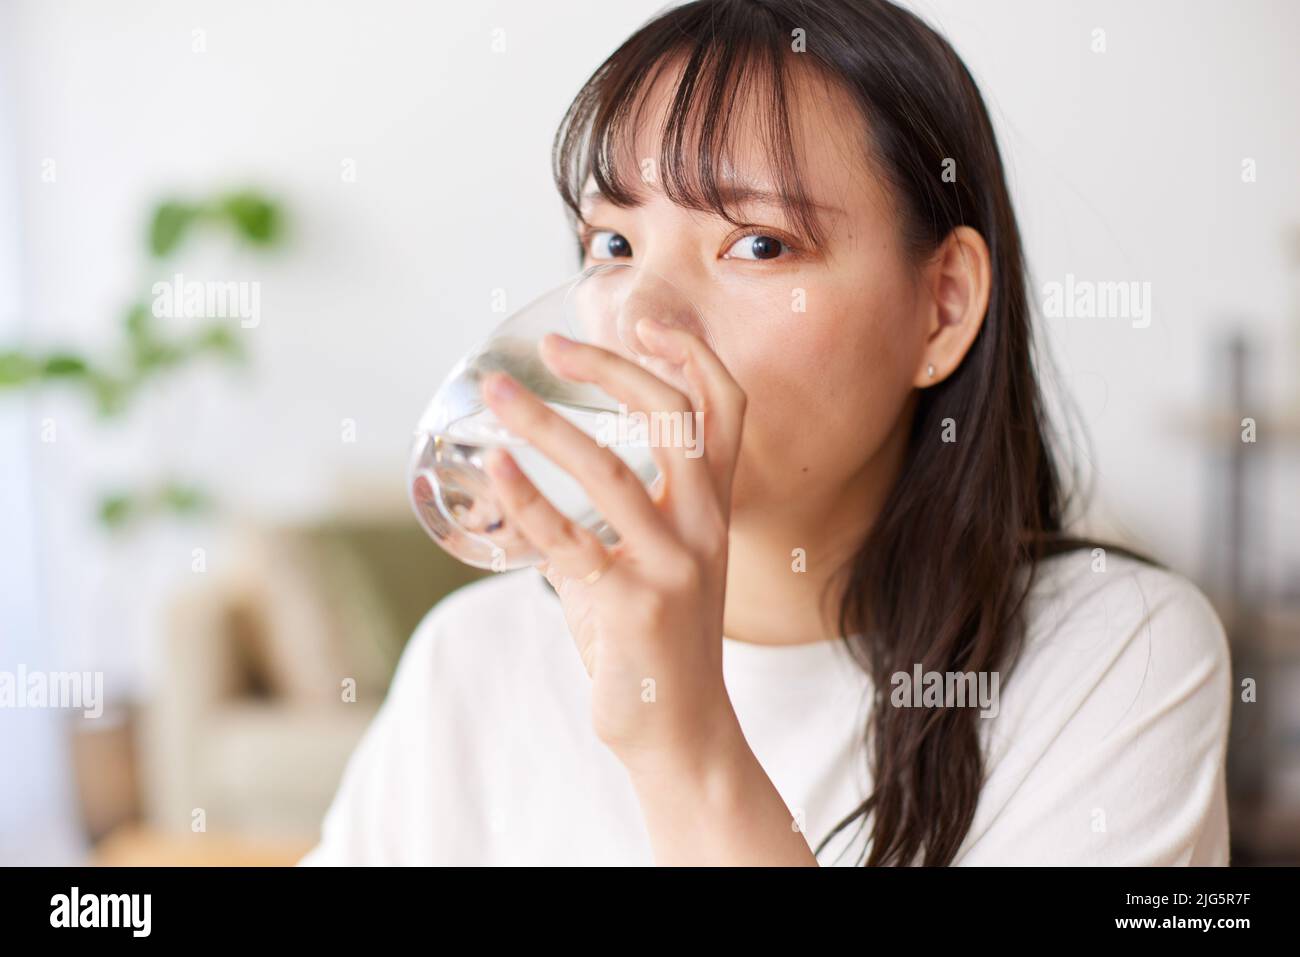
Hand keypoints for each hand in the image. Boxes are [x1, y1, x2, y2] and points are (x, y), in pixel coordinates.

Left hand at [479, 318, 746, 777]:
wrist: (682, 729)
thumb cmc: (655, 638)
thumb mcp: (657, 559)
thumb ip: (625, 510)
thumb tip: (544, 467)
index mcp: (715, 510)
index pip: (724, 411)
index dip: (693, 356)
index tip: (645, 321)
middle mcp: (705, 528)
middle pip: (674, 420)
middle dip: (613, 369)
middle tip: (551, 345)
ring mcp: (674, 566)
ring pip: (613, 471)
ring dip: (547, 424)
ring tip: (499, 394)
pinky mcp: (633, 606)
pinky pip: (571, 541)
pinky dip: (528, 498)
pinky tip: (496, 466)